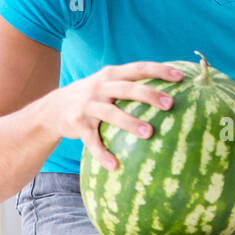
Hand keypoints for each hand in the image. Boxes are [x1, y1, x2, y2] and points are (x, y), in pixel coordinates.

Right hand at [42, 61, 184, 170]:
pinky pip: (91, 141)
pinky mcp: (77, 125)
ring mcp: (87, 106)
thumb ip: (132, 84)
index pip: (138, 68)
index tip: (180, 77)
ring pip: (111, 114)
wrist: (53, 108)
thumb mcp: (108, 83)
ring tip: (150, 133)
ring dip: (130, 123)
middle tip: (170, 104)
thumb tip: (170, 91)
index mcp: (111, 75)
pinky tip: (115, 166)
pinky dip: (102, 154)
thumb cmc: (94, 96)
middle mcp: (99, 87)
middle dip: (149, 95)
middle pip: (127, 89)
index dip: (159, 71)